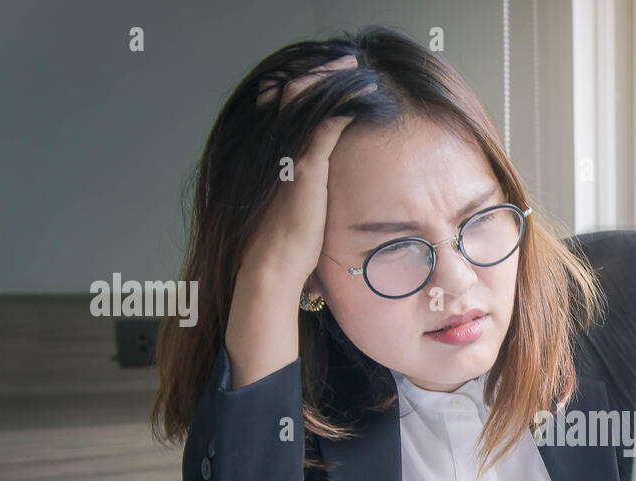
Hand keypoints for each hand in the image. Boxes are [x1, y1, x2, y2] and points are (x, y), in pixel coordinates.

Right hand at [239, 55, 358, 288]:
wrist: (275, 263)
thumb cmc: (289, 244)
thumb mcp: (295, 206)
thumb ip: (303, 185)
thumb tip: (317, 187)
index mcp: (271, 154)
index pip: (283, 103)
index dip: (305, 85)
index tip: (331, 76)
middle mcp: (276, 148)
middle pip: (294, 92)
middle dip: (322, 73)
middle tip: (348, 63)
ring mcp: (289, 156)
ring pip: (309, 101)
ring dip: (336, 83)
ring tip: (359, 72)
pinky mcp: (306, 167)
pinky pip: (327, 125)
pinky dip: (346, 109)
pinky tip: (363, 102)